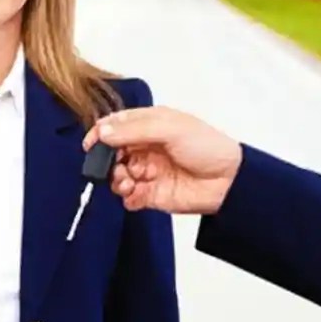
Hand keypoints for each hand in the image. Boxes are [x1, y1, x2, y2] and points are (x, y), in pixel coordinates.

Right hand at [82, 106, 242, 214]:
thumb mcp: (171, 128)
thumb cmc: (208, 147)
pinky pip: (129, 196)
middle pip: (112, 152)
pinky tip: (135, 193)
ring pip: (117, 175)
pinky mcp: (151, 194)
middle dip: (107, 159)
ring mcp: (148, 171)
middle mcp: (146, 147)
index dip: (101, 133)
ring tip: (128, 180)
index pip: (116, 126)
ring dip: (116, 179)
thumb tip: (103, 131)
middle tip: (114, 164)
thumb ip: (135, 129)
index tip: (92, 144)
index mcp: (150, 125)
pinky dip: (127, 196)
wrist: (229, 181)